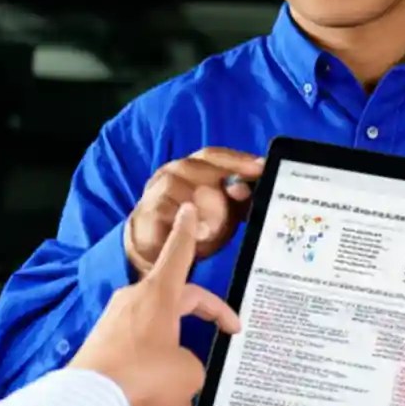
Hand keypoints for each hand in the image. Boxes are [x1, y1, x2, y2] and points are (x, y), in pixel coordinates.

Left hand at [70, 203, 241, 405]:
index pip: (179, 254)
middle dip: (204, 322)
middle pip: (178, 302)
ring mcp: (115, 323)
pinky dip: (154, 379)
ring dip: (176, 368)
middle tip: (227, 328)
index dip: (188, 232)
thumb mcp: (188, 374)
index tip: (188, 209)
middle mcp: (135, 301)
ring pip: (159, 339)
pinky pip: (138, 358)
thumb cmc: (141, 377)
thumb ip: (193, 365)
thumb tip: (181, 371)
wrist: (89, 402)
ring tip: (184, 404)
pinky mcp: (103, 347)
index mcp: (159, 294)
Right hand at [125, 147, 263, 273]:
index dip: (237, 159)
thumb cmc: (195, 225)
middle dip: (220, 178)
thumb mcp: (224, 213)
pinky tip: (199, 234)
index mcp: (193, 168)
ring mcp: (155, 192)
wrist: (157, 250)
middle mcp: (172, 173)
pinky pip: (160, 211)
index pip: (214, 156)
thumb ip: (239, 199)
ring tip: (218, 223)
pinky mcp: (144, 214)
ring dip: (200, 203)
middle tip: (243, 194)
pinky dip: (180, 221)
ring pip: (175, 184)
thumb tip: (255, 187)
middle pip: (194, 165)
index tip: (261, 166)